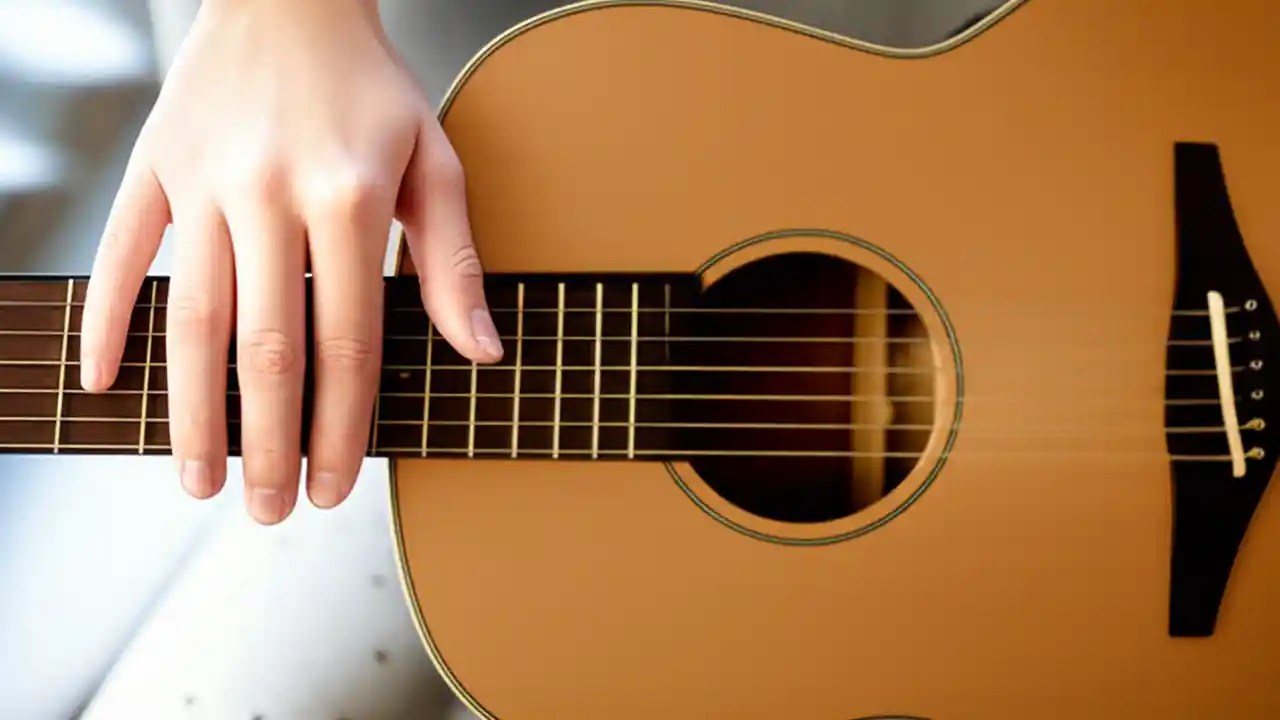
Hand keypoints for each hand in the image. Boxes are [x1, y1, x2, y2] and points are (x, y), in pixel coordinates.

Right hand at [78, 0, 502, 523]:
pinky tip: (106, 386)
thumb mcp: (436, 160)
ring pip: (192, 319)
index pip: (347, 342)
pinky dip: (108, 321)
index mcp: (349, 198)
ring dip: (194, 411)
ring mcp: (203, 183)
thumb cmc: (371, 88)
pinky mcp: (153, 167)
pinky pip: (121, 256)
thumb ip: (455, 260)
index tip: (332, 488)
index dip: (340, 427)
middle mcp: (270, 195)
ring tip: (199, 481)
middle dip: (269, 443)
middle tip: (267, 512)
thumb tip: (483, 353)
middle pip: (267, 348)